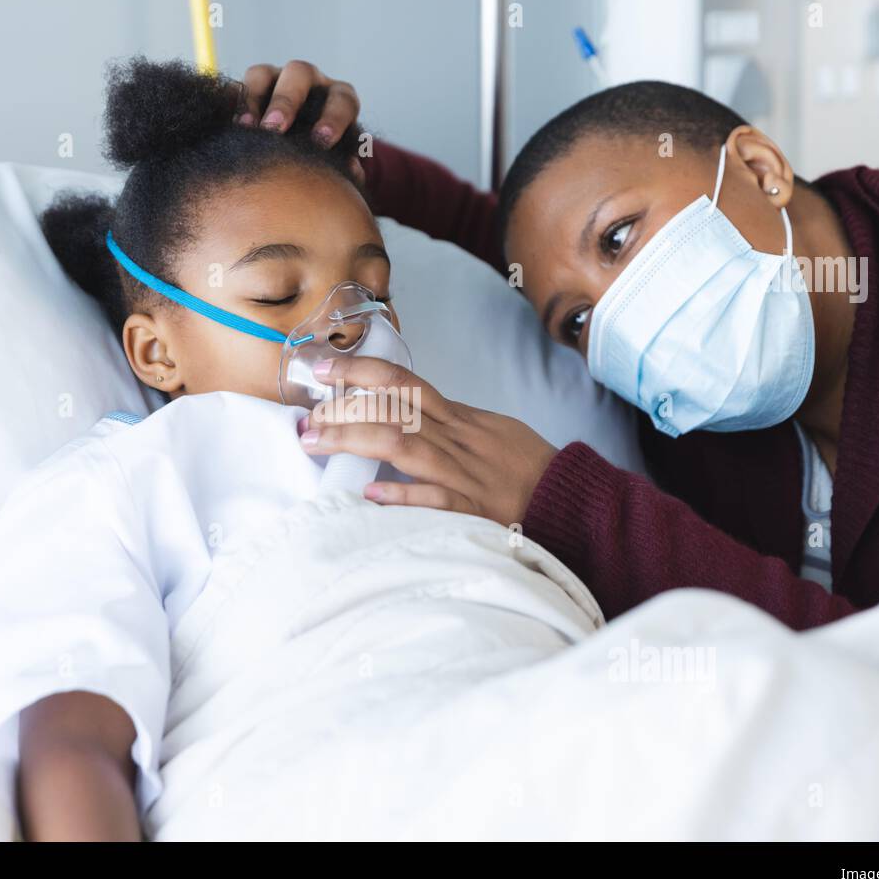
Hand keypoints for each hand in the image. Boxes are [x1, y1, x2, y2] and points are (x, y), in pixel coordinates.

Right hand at [234, 60, 363, 180]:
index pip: (341, 99)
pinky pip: (233, 88)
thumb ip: (345, 164)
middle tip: (275, 129)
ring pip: (262, 74)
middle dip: (286, 100)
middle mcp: (307, 83)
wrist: (295, 158)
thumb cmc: (323, 159)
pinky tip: (224, 123)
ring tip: (245, 128)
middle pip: (299, 74)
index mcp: (337, 99)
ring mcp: (273, 82)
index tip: (322, 142)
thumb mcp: (338, 161)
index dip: (333, 118)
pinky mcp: (245, 90)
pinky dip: (229, 103)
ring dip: (252, 99)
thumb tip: (350, 171)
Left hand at [298, 357, 558, 526]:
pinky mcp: (476, 509)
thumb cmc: (528, 468)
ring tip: (316, 442)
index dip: (361, 370)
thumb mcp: (488, 432)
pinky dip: (405, 495)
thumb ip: (447, 424)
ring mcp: (465, 473)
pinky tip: (373, 496)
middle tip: (306, 416)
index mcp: (459, 419)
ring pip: (405, 445)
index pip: (403, 383)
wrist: (573, 499)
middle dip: (345, 408)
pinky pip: (437, 500)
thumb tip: (406, 413)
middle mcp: (457, 439)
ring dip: (356, 440)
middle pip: (394, 409)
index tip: (322, 369)